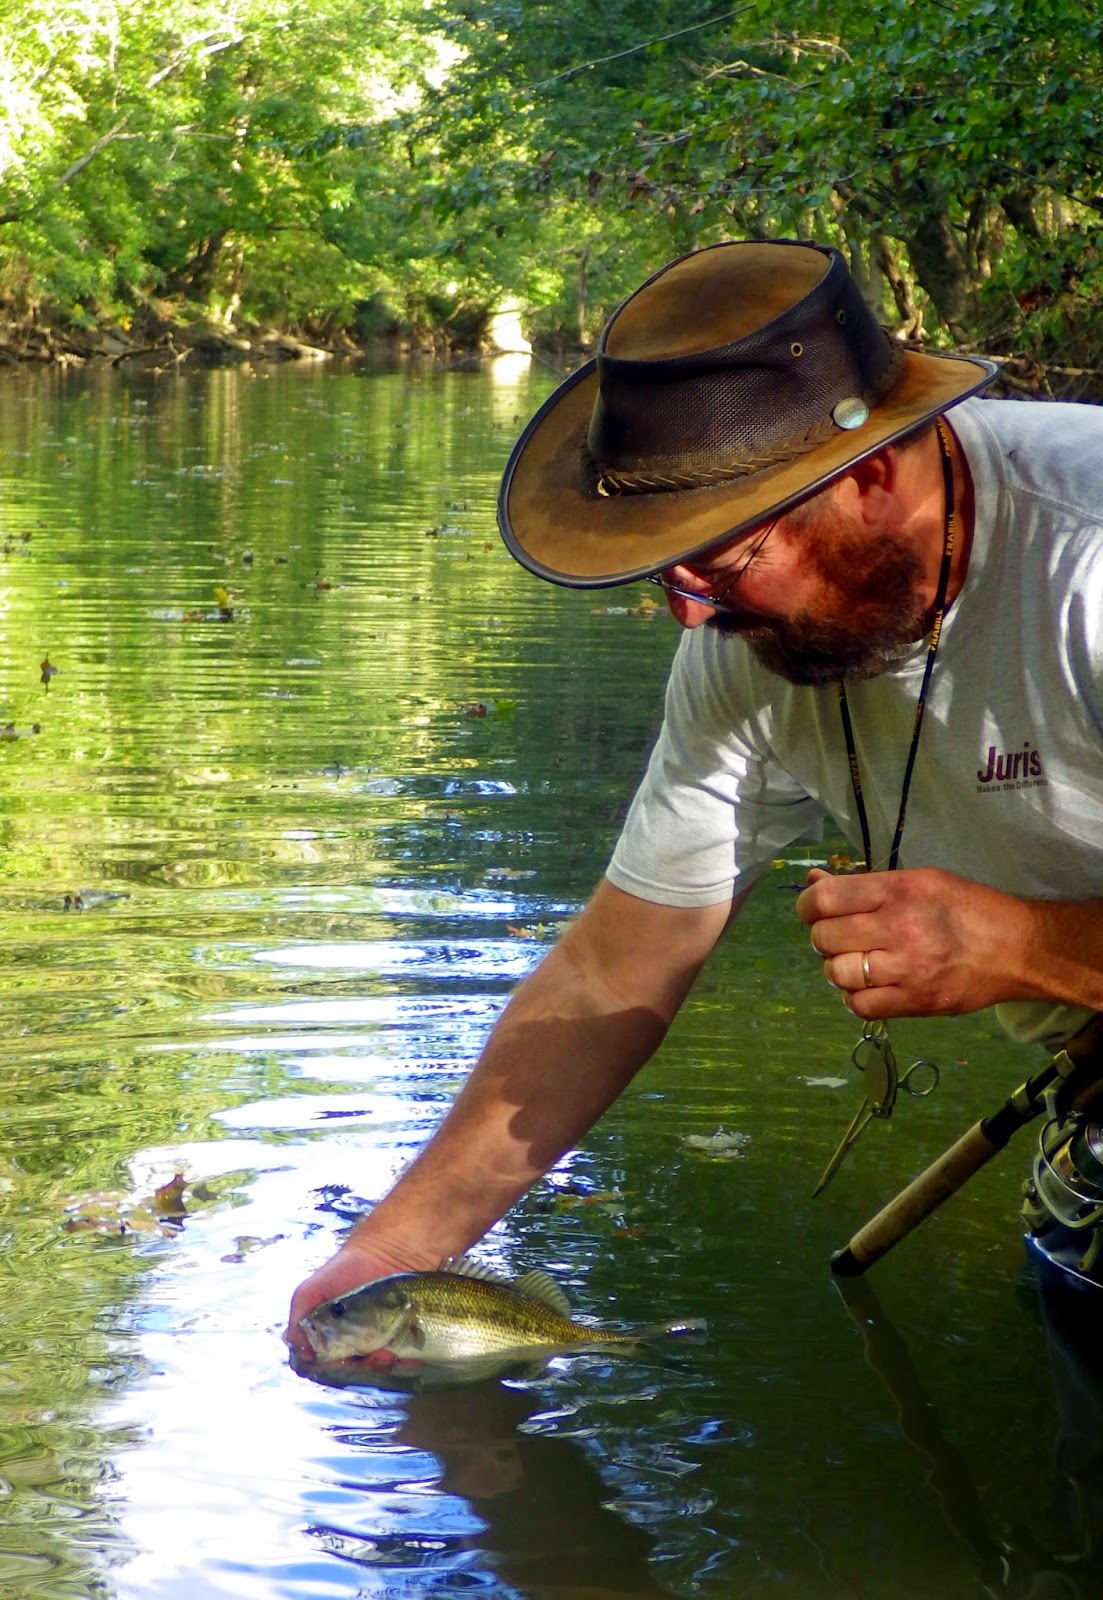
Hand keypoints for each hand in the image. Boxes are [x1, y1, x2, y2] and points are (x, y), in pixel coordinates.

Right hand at [285, 1235, 430, 1359]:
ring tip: (389, 1354)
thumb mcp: (311, 1291)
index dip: (333, 1369)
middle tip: (373, 1356)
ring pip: (382, 1367)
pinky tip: (409, 1355)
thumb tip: (302, 1353)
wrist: (387, 1250)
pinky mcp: (407, 1334)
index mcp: (333, 1338)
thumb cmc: (346, 1269)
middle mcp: (357, 1343)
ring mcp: (383, 1340)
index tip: (341, 1361)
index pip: (329, 1367)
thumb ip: (298, 1318)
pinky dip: (408, 1361)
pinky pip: (409, 1358)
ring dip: (384, 1366)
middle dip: (363, 1368)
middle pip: (357, 1371)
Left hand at [795, 865, 1030, 1018]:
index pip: (826, 899)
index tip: (814, 910)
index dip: (808, 905)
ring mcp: (907, 969)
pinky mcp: (917, 1001)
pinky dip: (855, 997)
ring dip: (838, 968)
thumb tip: (812, 882)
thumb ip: (862, 885)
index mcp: (898, 891)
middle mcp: (899, 928)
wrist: (1018, 949)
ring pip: (837, 973)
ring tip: (857, 961)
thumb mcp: (918, 881)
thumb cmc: (965, 908)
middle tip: (844, 936)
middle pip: (825, 937)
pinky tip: (868, 986)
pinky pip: (860, 1006)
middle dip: (825, 937)